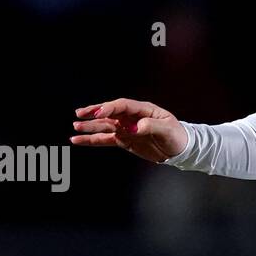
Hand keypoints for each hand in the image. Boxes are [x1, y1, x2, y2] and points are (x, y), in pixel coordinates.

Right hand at [70, 99, 187, 163]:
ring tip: (75, 127)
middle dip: (94, 114)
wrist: (179, 149)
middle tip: (80, 115)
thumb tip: (134, 127)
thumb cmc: (176, 135)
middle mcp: (131, 117)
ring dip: (90, 127)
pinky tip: (79, 139)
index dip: (110, 108)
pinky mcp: (124, 140)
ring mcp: (126, 128)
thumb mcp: (167, 129)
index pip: (122, 106)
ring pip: (105, 126)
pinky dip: (92, 140)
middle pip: (110, 113)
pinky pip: (106, 139)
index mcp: (143, 110)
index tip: (99, 113)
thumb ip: (150, 126)